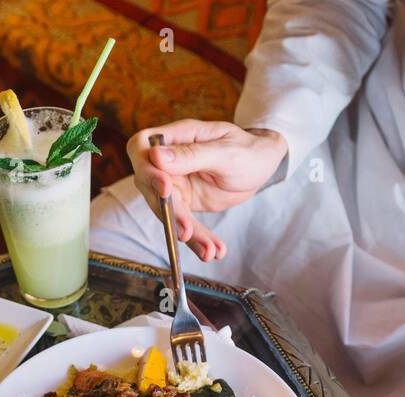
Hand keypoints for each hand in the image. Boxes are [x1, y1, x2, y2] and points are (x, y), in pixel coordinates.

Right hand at [126, 119, 286, 261]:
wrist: (263, 165)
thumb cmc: (248, 149)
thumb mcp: (225, 151)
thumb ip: (191, 155)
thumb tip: (156, 157)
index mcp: (176, 137)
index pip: (141, 148)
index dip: (146, 169)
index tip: (165, 189)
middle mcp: (168, 161)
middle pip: (149, 187)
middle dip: (168, 212)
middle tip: (186, 232)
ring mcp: (174, 184)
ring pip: (167, 212)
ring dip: (186, 234)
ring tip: (208, 250)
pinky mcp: (184, 203)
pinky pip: (183, 225)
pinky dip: (197, 241)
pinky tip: (212, 251)